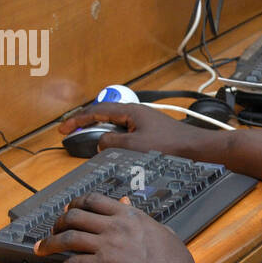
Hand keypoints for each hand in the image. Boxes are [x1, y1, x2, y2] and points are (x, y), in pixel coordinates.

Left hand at [35, 193, 214, 262]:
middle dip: (58, 222)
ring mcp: (107, 247)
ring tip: (42, 249)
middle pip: (75, 216)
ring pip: (67, 238)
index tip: (69, 209)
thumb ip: (144, 219)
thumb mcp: (164, 233)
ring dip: (50, 243)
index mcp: (131, 217)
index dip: (76, 203)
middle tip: (53, 230)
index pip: (94, 200)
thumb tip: (129, 205)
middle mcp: (116, 227)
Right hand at [59, 101, 213, 161]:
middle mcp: (136, 112)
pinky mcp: (151, 132)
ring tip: (91, 146)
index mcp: (130, 111)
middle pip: (104, 116)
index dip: (77, 120)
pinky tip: (115, 151)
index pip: (96, 111)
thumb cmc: (171, 146)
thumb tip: (101, 143)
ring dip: (101, 135)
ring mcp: (144, 121)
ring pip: (115, 126)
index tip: (63, 129)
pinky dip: (115, 140)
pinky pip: (126, 133)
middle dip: (86, 125)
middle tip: (71, 134)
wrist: (198, 149)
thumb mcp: (134, 146)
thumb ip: (112, 142)